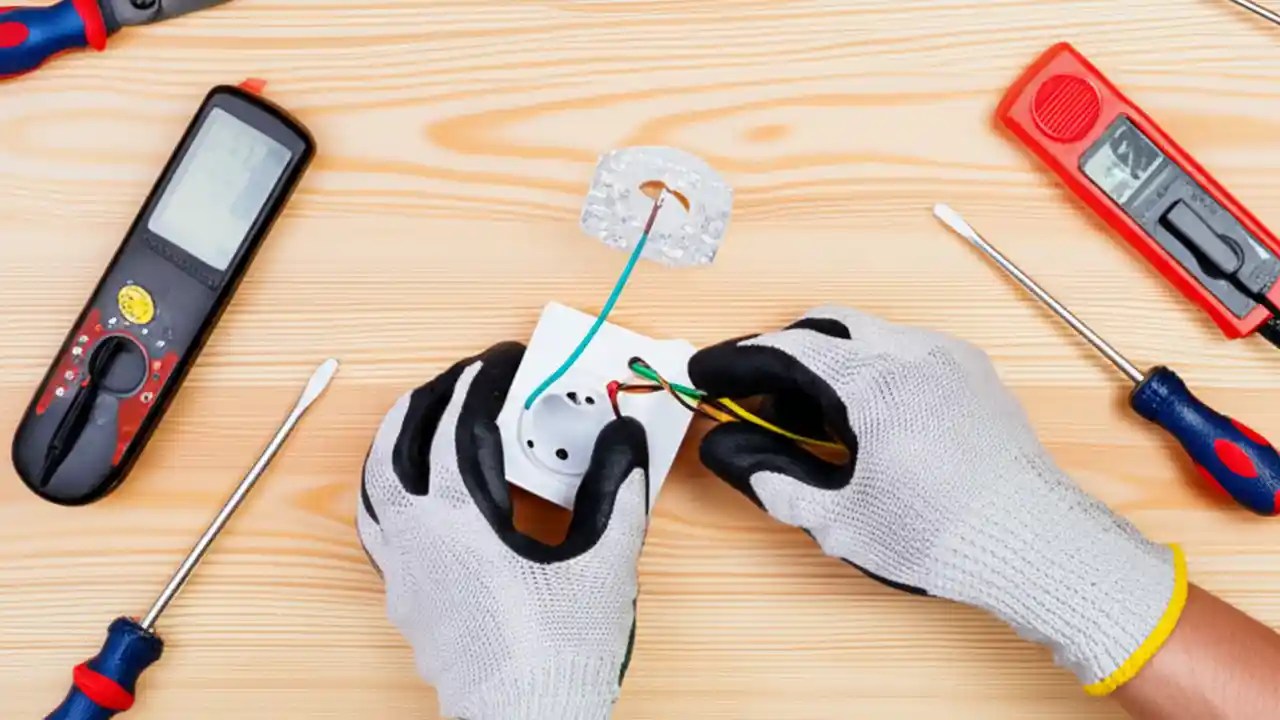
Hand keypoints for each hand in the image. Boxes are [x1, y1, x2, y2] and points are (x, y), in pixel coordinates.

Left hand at [359, 343, 649, 719]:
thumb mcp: (603, 563)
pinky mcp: (406, 602)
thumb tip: (623, 442)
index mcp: (458, 522)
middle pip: (398, 444)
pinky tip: (412, 494)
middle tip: (461, 379)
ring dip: (394, 441)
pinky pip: (378, 528)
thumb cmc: (559, 652)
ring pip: (373, 486)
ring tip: (419, 419)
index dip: (481, 384)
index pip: (459, 427)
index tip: (501, 362)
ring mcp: (403, 574)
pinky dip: (388, 491)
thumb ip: (615, 492)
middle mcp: (417, 542)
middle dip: (429, 400)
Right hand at [689, 307, 1186, 694]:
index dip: (736, 360)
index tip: (706, 372)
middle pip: (825, 327)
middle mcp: (913, 352)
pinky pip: (906, 352)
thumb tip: (727, 453)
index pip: (784, 348)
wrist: (1038, 545)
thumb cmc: (942, 536)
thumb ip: (774, 480)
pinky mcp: (974, 375)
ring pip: (867, 336)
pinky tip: (863, 420)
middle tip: (754, 398)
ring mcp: (950, 358)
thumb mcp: (840, 520)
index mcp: (874, 380)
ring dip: (826, 363)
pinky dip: (869, 370)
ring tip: (807, 420)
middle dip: (781, 356)